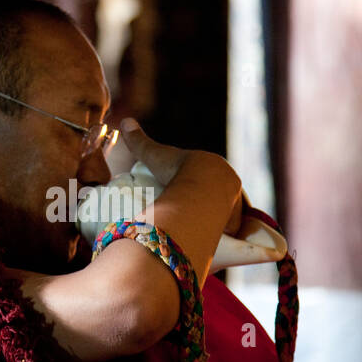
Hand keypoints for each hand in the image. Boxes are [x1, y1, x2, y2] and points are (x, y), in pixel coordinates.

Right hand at [122, 118, 245, 235]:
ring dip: (215, 219)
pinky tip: (209, 240)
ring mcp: (235, 201)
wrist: (197, 185)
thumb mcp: (154, 155)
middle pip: (218, 196)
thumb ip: (139, 141)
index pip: (207, 177)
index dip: (195, 187)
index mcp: (214, 166)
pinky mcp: (236, 219)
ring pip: (225, 212)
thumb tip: (125, 121)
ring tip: (197, 231)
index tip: (183, 197)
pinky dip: (220, 233)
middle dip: (207, 205)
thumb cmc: (175, 169)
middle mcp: (229, 181)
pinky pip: (230, 229)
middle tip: (188, 216)